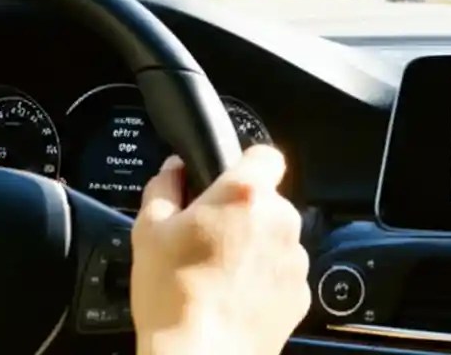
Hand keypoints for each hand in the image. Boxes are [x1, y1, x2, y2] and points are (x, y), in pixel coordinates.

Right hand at [131, 145, 310, 354]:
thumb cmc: (174, 296)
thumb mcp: (149, 230)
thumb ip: (164, 187)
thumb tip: (174, 171)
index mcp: (245, 195)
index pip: (264, 154)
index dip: (242, 165)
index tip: (223, 182)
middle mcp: (280, 221)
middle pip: (266, 201)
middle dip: (241, 213)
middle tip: (206, 236)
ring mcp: (295, 259)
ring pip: (275, 237)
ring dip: (253, 246)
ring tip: (216, 272)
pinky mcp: (301, 293)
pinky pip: (281, 272)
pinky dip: (263, 278)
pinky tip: (232, 295)